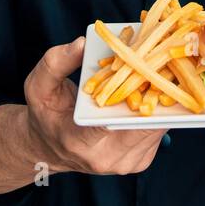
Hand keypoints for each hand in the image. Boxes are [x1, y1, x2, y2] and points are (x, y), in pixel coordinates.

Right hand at [23, 36, 168, 176]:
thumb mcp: (39, 86)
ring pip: (158, 125)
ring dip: (164, 96)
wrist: (52, 147)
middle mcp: (107, 158)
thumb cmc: (46, 114)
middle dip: (156, 89)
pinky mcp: (142, 158)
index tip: (146, 68)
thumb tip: (82, 43)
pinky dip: (162, 107)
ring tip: (165, 66)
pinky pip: (160, 129)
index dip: (132, 96)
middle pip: (144, 123)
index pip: (109, 122)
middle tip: (164, 57)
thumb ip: (56, 63)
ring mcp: (127, 162)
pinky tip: (159, 85)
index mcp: (79, 142)